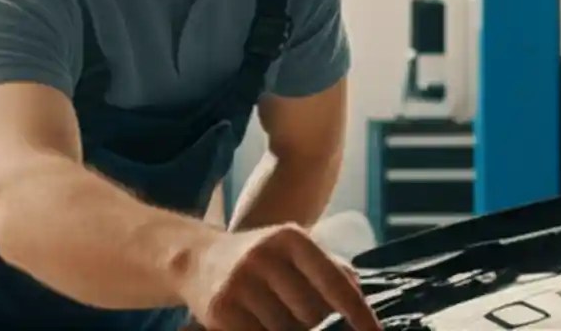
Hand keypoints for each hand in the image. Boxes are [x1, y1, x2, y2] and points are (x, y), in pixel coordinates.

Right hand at [178, 224, 381, 330]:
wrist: (197, 258)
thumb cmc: (261, 260)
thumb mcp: (295, 252)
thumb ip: (333, 272)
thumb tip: (363, 310)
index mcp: (291, 238)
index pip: (335, 283)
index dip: (360, 315)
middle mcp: (264, 256)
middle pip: (313, 315)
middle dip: (322, 330)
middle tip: (320, 328)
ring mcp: (240, 283)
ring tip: (286, 322)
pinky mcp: (221, 309)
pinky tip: (266, 326)